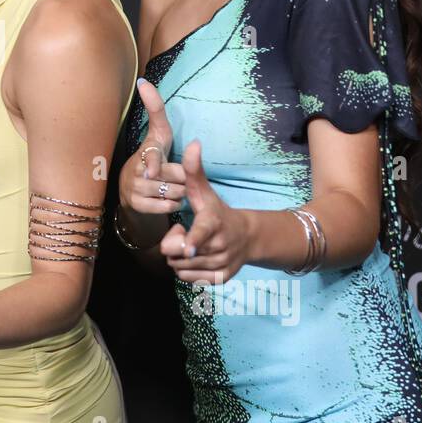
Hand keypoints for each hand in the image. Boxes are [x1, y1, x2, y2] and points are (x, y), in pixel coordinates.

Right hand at [119, 78, 186, 213]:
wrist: (132, 193)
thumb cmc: (152, 158)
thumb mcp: (158, 134)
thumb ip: (154, 109)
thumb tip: (142, 81)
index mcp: (146, 149)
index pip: (152, 154)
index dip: (154, 163)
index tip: (153, 171)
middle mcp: (137, 168)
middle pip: (177, 176)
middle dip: (182, 178)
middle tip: (175, 178)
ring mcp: (134, 187)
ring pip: (174, 192)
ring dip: (179, 193)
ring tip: (170, 188)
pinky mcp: (135, 204)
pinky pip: (167, 206)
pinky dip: (172, 205)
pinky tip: (167, 200)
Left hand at [162, 140, 250, 284]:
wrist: (247, 237)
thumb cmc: (217, 211)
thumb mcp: (204, 191)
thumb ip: (194, 170)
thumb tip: (193, 143)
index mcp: (213, 223)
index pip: (201, 233)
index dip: (191, 241)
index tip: (186, 248)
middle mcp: (219, 246)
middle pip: (178, 253)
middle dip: (174, 244)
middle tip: (184, 233)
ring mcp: (221, 264)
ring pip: (180, 268)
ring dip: (179, 257)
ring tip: (191, 244)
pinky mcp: (221, 279)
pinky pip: (188, 279)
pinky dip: (186, 270)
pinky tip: (196, 258)